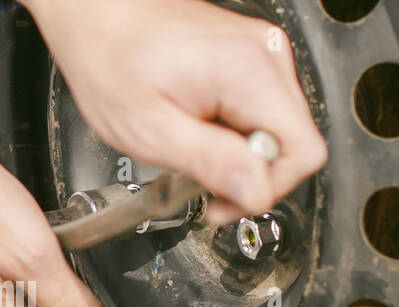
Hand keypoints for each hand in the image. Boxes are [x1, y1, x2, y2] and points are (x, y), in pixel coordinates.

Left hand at [25, 0, 327, 224]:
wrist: (93, 11)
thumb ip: (211, 163)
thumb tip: (256, 193)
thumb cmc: (109, 56)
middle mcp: (267, 55)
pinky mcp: (253, 58)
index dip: (270, 188)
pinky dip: (237, 134)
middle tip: (206, 180)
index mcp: (250, 71)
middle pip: (297, 145)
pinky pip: (265, 114)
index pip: (305, 152)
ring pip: (282, 133)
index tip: (228, 198)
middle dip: (252, 175)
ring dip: (243, 156)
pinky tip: (202, 128)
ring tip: (197, 148)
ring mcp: (263, 53)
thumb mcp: (151, 129)